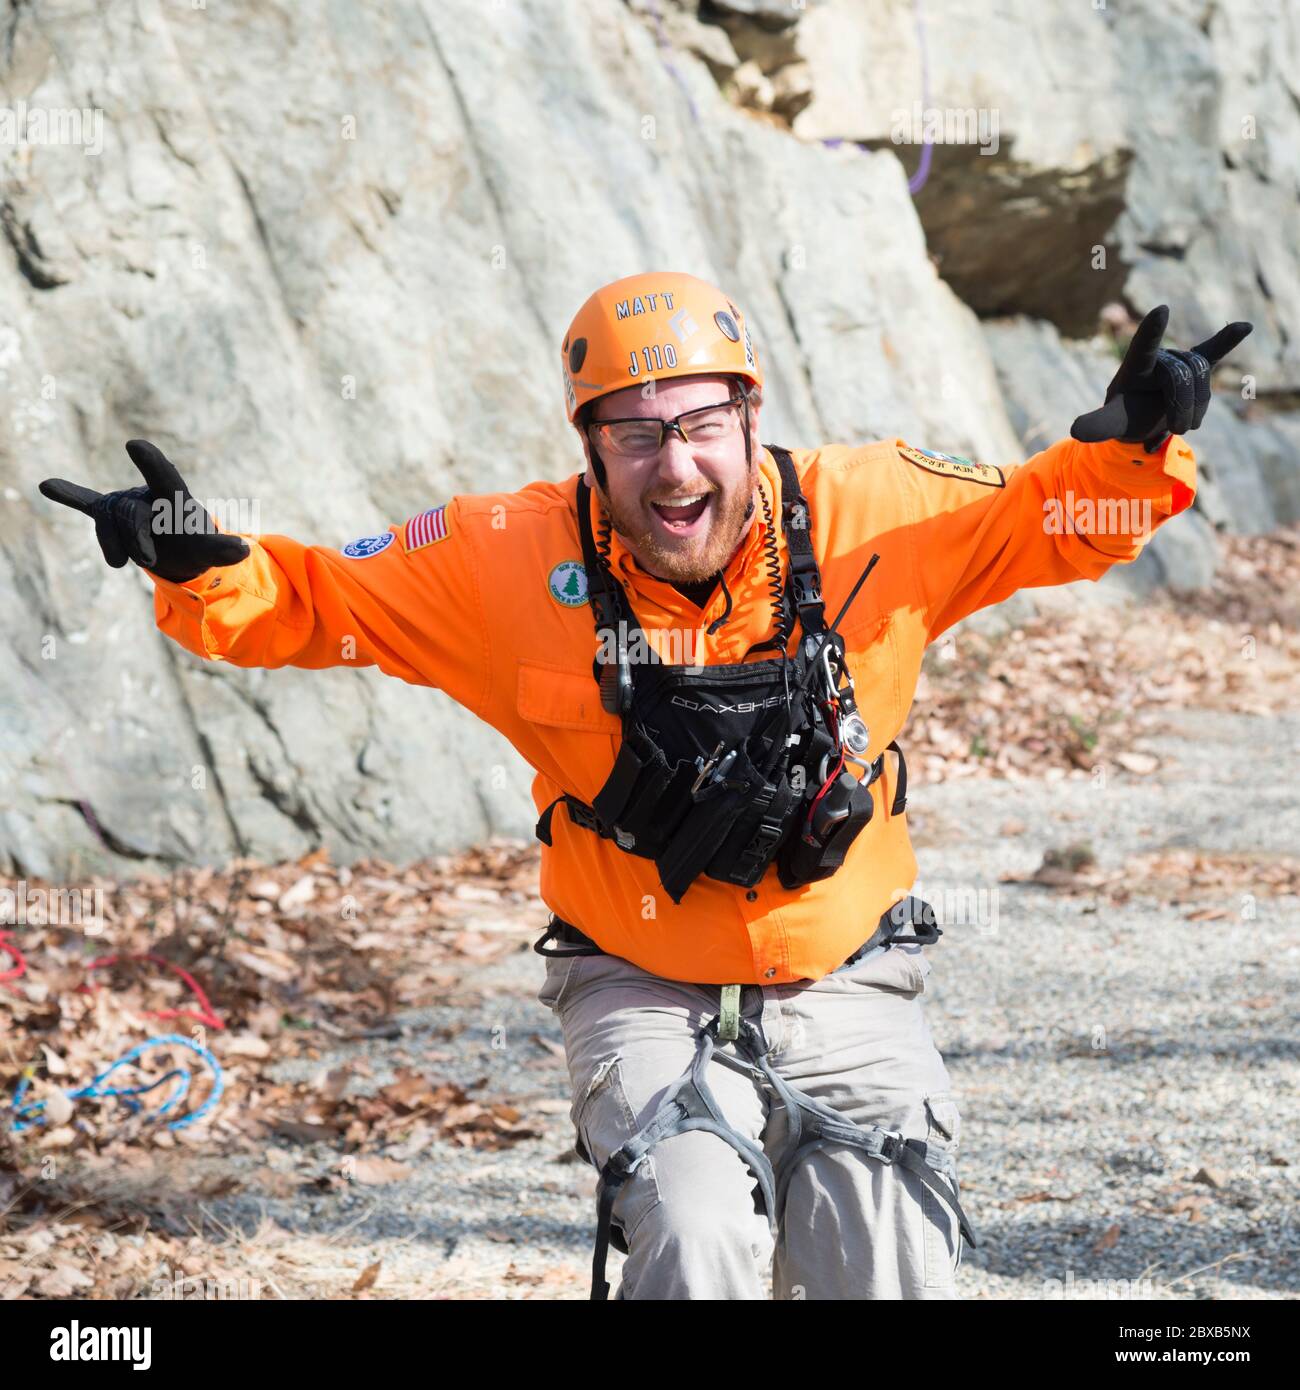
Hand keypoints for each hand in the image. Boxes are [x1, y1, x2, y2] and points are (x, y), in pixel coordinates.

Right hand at [39, 439, 249, 582]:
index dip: (150, 463)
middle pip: (131, 514)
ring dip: (116, 547)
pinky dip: (69, 495)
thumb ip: (222, 549)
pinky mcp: (107, 515)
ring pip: (109, 523)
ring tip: (125, 562)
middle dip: (136, 539)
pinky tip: (47, 486)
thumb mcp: (208, 548)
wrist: (175, 547)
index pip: (163, 478)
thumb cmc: (193, 543)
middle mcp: (146, 495)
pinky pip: (86, 503)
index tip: (134, 445)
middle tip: (146, 560)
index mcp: (172, 497)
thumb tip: (244, 550)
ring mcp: (125, 503)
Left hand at [1070, 305, 1252, 452]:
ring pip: (1202, 376)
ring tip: (1185, 425)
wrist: (1139, 418)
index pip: (1144, 346)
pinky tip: (1246, 326)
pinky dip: (1228, 340)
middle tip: (1179, 430)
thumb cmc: (1123, 416)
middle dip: (1183, 406)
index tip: (1161, 310)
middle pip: (1183, 375)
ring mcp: (1177, 361)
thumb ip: (1097, 425)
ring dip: (1197, 406)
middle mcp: (1158, 357)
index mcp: (1135, 366)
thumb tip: (1076, 430)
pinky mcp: (1194, 366)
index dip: (1152, 330)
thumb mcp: (1110, 422)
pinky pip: (1213, 350)